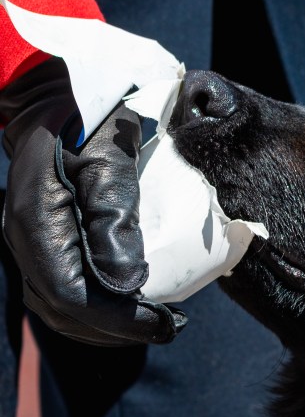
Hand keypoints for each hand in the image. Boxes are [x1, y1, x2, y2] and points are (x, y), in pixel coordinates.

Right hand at [0, 58, 185, 345]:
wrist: (57, 88)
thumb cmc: (90, 116)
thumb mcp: (110, 158)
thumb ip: (115, 220)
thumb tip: (127, 285)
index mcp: (36, 220)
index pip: (71, 295)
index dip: (119, 319)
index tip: (163, 321)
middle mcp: (22, 237)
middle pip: (63, 310)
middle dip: (118, 328)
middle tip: (168, 326)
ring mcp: (27, 241)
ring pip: (58, 308)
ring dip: (106, 326)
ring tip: (153, 322)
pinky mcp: (41, 240)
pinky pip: (58, 291)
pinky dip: (93, 311)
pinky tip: (127, 308)